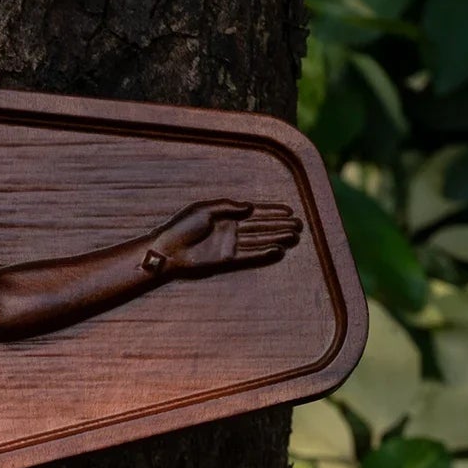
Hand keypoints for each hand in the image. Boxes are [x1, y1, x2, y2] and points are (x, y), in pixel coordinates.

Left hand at [148, 200, 300, 276]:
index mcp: (226, 215)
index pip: (255, 212)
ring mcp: (230, 246)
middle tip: (299, 226)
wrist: (168, 249)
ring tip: (295, 237)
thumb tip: (251, 207)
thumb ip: (229, 207)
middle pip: (262, 227)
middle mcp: (231, 230)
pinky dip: (264, 254)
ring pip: (260, 241)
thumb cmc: (182, 226)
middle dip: (280, 225)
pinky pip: (250, 257)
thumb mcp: (205, 209)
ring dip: (277, 238)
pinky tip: (278, 251)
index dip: (273, 211)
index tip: (290, 211)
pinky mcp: (227, 261)